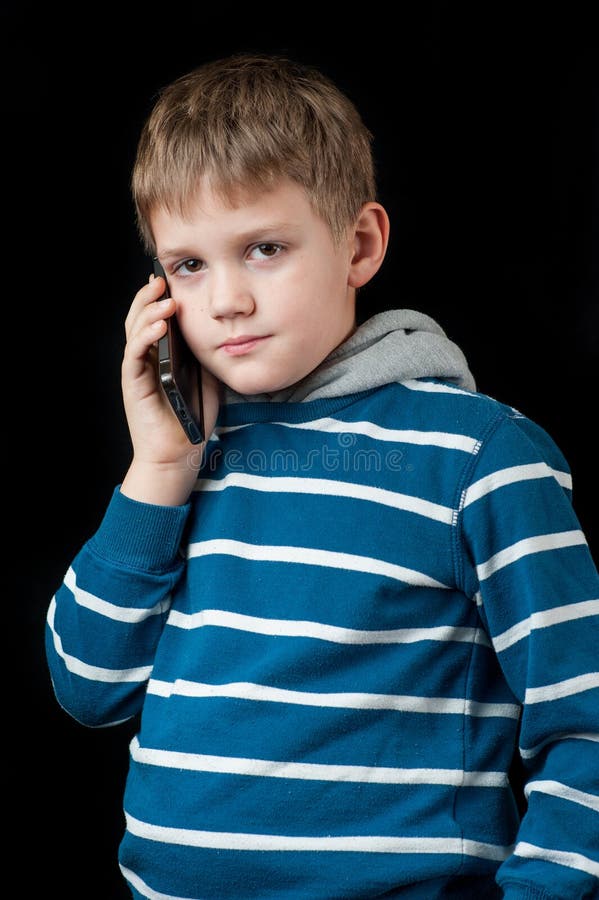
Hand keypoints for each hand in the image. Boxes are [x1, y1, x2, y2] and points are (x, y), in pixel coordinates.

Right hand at [120, 275, 220, 505]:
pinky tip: (159, 326)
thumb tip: (221, 329)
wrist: (178, 455)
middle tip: (161, 279)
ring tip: (163, 298)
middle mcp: (144, 360)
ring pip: (134, 331)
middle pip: (139, 318)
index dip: (159, 298)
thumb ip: (206, 355)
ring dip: (147, 312)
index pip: (155, 319)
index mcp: (159, 356)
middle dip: (148, 297)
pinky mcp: (133, 385)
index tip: (171, 279)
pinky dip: (145, 337)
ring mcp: (136, 371)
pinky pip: (135, 355)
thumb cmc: (192, 419)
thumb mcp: (207, 378)